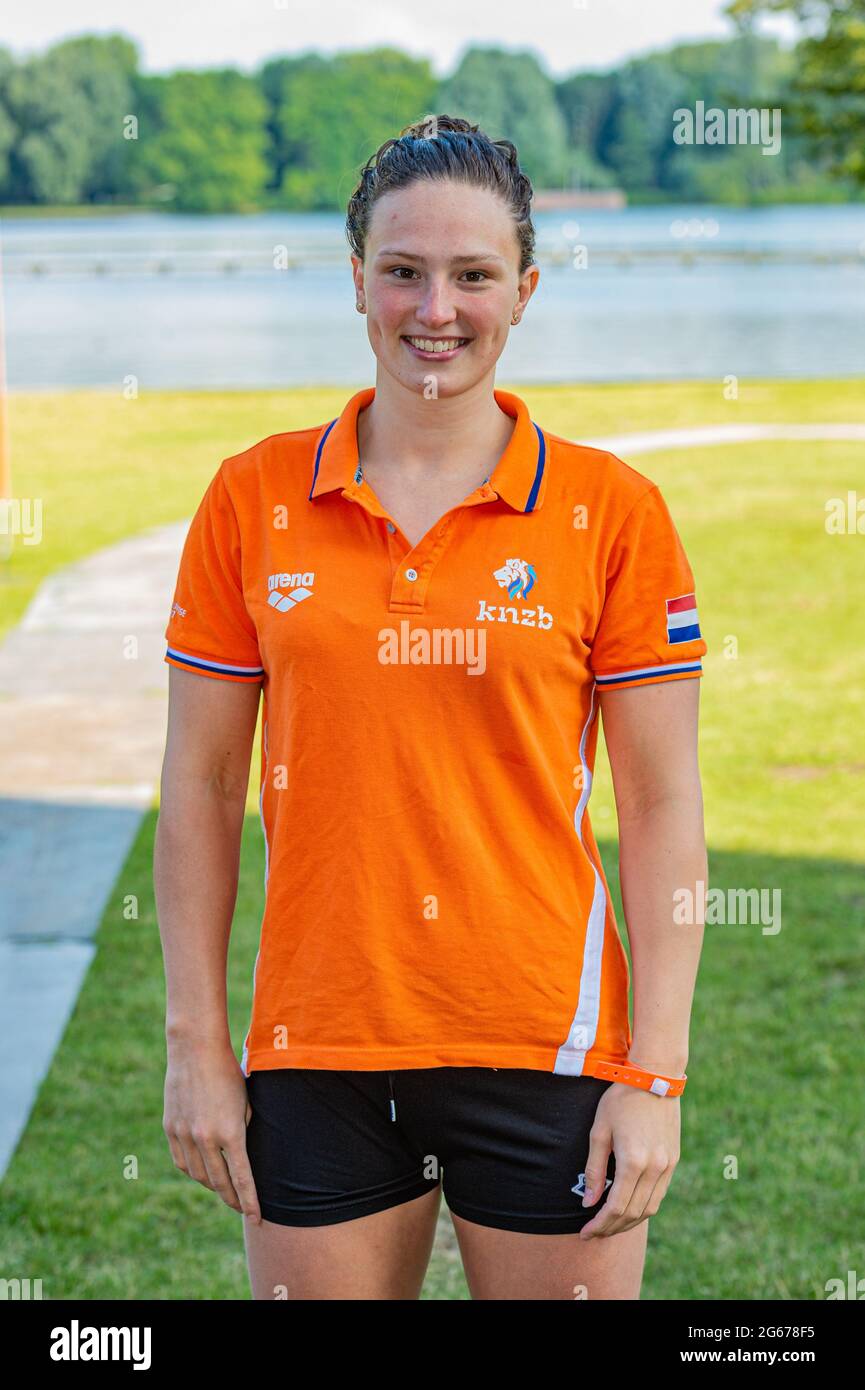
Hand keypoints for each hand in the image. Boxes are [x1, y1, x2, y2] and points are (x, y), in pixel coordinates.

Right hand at [163, 1038, 260, 1222]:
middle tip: (242, 1209)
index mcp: (230, 1132)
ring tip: (224, 1190)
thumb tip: (243, 1157)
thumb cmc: (228, 1073)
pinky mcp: (171, 1129)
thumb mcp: (246, 1103)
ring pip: (198, 1175)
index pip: (242, 1179)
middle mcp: (205, 1139)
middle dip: (233, 1199)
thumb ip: (245, 1131)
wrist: (195, 1050)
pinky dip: (193, 1172)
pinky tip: (202, 1174)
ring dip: (213, 1186)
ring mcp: (184, 1135)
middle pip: (220, 1183)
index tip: (256, 1218)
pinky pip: (182, 1162)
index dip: (249, 1202)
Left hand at [578, 1082, 680, 1239]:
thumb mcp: (599, 1130)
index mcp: (633, 1161)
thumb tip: (589, 1202)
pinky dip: (643, 1208)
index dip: (600, 1224)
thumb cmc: (621, 1100)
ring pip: (650, 1209)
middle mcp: (654, 1168)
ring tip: (609, 1225)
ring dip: (629, 1222)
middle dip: (612, 1228)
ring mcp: (668, 1166)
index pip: (616, 1207)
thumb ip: (594, 1169)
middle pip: (633, 1213)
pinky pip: (659, 1195)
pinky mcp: (674, 1160)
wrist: (655, 1077)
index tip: (585, 1232)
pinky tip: (629, 1207)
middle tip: (594, 1233)